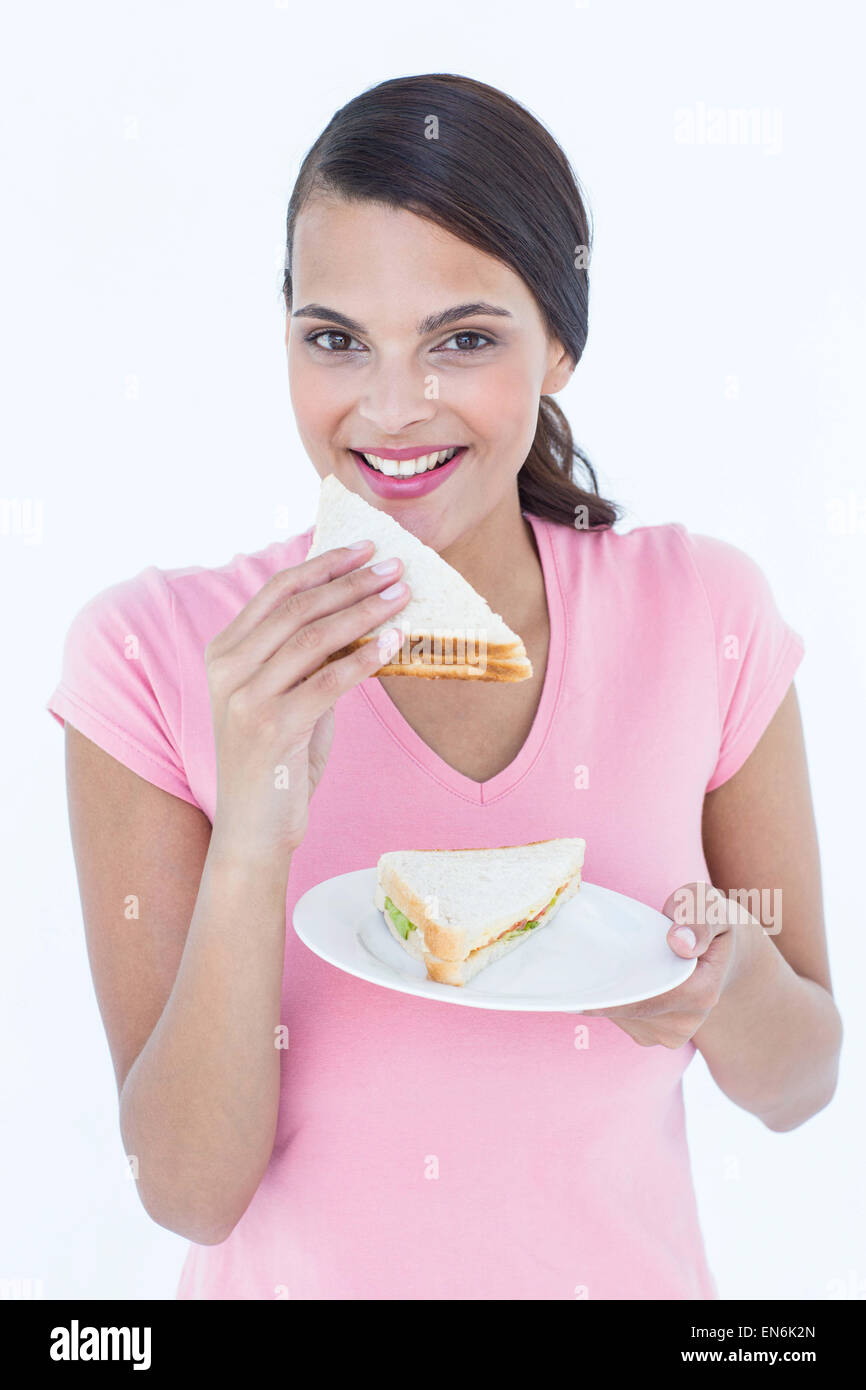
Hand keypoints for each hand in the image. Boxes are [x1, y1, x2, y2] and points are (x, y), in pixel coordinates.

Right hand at [205, 541, 410, 863]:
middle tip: (395, 567)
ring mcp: (245, 698)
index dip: (323, 565)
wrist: (254, 828)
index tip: (364, 549)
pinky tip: (395, 643)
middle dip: (351, 582)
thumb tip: (359, 611)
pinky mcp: (270, 728)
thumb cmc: (278, 760)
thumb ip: (309, 657)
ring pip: (312, 638)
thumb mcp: (289, 696)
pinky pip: (326, 681)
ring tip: (401, 596)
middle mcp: (227, 668)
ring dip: (363, 612)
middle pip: (297, 608)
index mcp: (223, 652)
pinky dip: (364, 659)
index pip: (276, 591)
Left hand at [580, 881, 759, 1047]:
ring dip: (602, 993)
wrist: (721, 952)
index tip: (578, 975)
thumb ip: (698, 917)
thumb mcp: (708, 904)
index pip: (646, 997)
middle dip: (598, 988)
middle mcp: (684, 1022)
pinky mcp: (653, 1038)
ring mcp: (668, 1035)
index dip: (610, 990)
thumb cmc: (707, 920)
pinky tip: (605, 977)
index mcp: (701, 992)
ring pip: (619, 1016)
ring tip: (593, 963)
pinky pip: (619, 1020)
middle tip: (572, 963)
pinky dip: (607, 1000)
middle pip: (627, 1009)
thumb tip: (679, 942)